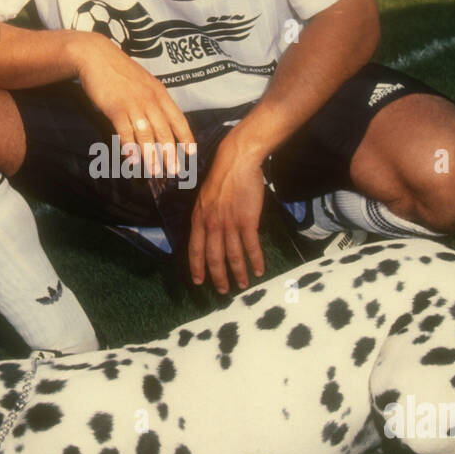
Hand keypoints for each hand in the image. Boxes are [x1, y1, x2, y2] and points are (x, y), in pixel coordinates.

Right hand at [73, 32, 193, 177]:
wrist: (97, 56)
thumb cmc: (120, 71)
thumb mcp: (144, 82)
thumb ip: (154, 99)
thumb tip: (161, 118)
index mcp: (160, 93)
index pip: (178, 118)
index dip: (186, 137)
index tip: (191, 153)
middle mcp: (150, 99)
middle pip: (164, 131)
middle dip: (170, 153)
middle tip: (174, 171)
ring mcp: (133, 104)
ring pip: (146, 135)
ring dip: (151, 156)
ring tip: (155, 172)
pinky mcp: (116, 108)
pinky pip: (125, 132)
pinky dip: (129, 147)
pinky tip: (132, 160)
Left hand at [188, 128, 265, 293]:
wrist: (237, 162)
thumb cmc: (223, 177)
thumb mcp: (205, 198)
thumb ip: (205, 217)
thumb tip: (208, 232)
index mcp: (199, 219)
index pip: (195, 249)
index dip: (197, 267)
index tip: (199, 282)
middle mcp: (211, 224)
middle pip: (213, 257)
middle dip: (217, 277)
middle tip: (222, 291)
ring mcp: (229, 224)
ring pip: (232, 256)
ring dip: (238, 273)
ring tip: (243, 285)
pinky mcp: (247, 221)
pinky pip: (251, 247)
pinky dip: (256, 261)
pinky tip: (259, 270)